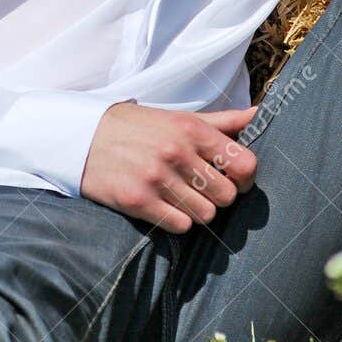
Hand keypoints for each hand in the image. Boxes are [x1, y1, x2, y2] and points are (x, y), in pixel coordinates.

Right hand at [80, 101, 258, 233]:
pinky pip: (180, 226)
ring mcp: (157, 178)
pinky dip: (177, 221)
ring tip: (181, 198)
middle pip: (227, 195)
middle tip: (201, 190)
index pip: (244, 164)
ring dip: (197, 211)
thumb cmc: (137, 128)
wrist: (82, 137)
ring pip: (205, 214)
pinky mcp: (138, 201)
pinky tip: (165, 207)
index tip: (233, 179)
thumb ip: (221, 121)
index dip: (245, 178)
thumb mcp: (178, 117)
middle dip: (218, 197)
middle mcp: (177, 152)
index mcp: (191, 129)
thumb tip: (259, 115)